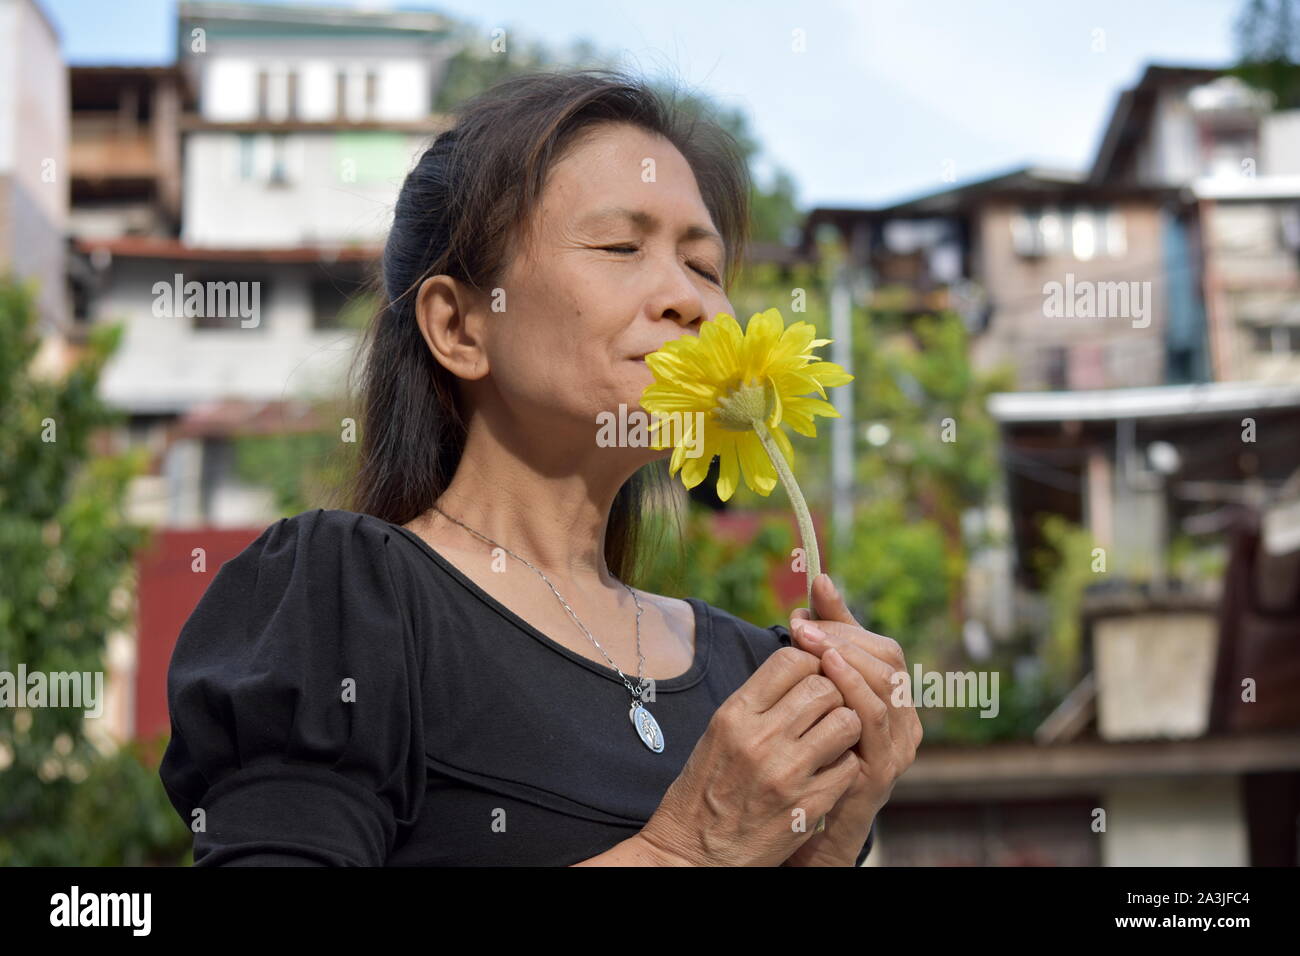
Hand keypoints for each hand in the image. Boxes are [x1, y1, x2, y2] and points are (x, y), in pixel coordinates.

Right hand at [638, 640, 861, 865]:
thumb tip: (799, 670)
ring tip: (833, 738)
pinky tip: (830, 771)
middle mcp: (760, 738)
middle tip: (827, 710)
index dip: (811, 663)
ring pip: (846, 721)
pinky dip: (845, 765)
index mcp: (735, 714)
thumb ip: (758, 702)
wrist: (693, 851)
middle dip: (833, 694)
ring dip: (846, 727)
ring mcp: (787, 772)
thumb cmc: (706, 789)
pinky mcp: (808, 804)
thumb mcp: (719, 733)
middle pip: (823, 687)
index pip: (790, 661)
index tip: (813, 677)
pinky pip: (849, 765)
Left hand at [781, 573, 921, 865]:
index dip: (844, 625)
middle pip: (888, 660)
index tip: (803, 613)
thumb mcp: (816, 692)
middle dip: (842, 636)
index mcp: (893, 699)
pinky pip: (875, 719)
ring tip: (810, 640)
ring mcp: (898, 745)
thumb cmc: (811, 753)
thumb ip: (825, 639)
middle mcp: (905, 720)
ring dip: (846, 656)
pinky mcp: (883, 768)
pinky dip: (852, 689)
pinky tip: (826, 671)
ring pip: (887, 684)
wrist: (806, 827)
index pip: (882, 646)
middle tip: (801, 625)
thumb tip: (820, 578)